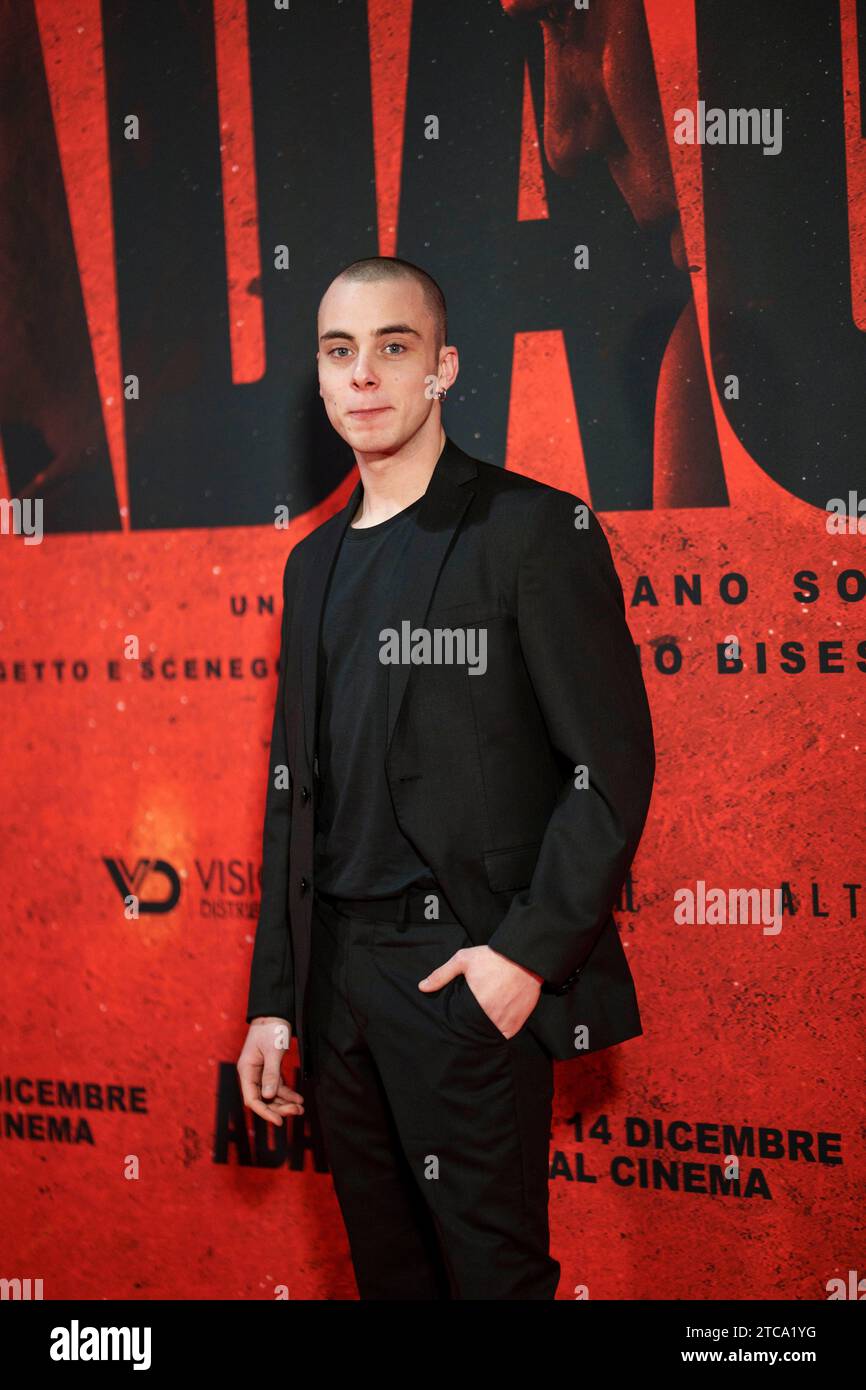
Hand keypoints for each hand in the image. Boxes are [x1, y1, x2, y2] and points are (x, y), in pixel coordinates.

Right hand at [237, 1017, 303, 1125]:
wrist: (275, 1012)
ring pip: (271, 1094)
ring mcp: (261, 1072)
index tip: (279, 1121)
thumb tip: (268, 1097)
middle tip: (297, 1112)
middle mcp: (252, 1074)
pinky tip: (298, 1099)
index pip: (252, 1099)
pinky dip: (287, 1093)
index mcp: (246, 1070)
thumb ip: (271, 1074)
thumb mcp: (273, 1051)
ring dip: (285, 1102)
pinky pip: (277, 1086)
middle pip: (263, 1099)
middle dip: (279, 1108)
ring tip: (301, 1107)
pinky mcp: (270, 1068)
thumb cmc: (271, 1029)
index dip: (264, 1112)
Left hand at [417, 946, 542, 1037]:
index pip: (460, 1024)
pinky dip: (498, 1032)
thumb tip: (422, 987)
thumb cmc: (492, 958)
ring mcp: (505, 1021)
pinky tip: (493, 1024)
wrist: (523, 957)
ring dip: (483, 1031)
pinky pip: (505, 1035)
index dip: (456, 1024)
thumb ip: (442, 974)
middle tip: (466, 1022)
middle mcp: (491, 1017)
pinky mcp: (517, 1023)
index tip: (455, 1020)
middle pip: (474, 1031)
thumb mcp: (464, 960)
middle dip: (469, 1029)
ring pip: (489, 1035)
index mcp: (476, 1005)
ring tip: (478, 1024)